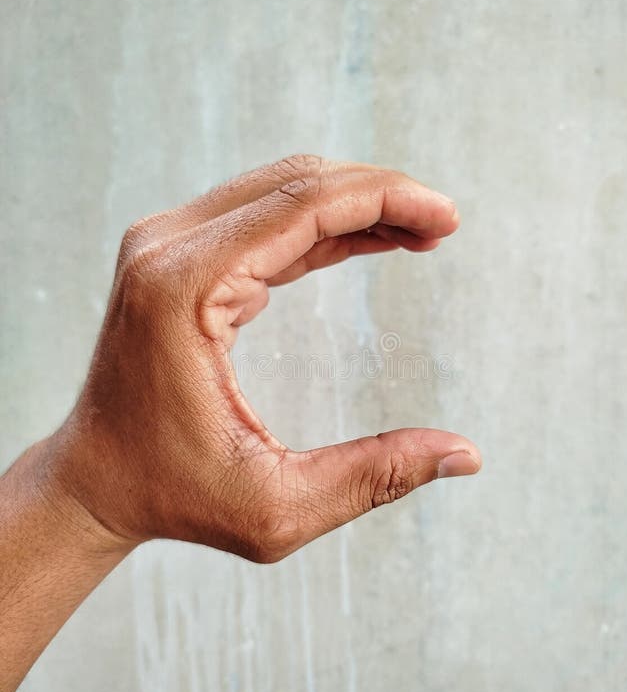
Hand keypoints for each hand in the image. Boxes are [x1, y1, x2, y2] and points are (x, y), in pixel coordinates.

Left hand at [51, 155, 480, 562]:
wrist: (95, 480)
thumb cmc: (174, 496)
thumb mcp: (277, 508)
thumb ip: (373, 477)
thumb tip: (466, 455)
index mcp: (183, 288)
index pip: (301, 205)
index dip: (385, 200)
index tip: (445, 217)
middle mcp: (167, 247)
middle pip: (294, 183)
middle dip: (379, 193)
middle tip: (443, 222)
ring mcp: (166, 245)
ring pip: (280, 191)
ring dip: (355, 203)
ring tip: (420, 232)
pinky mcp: (177, 257)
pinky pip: (263, 219)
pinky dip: (323, 225)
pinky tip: (372, 239)